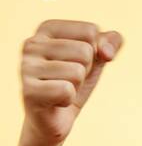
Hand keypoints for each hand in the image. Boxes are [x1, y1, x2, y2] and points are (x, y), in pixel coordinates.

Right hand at [20, 20, 123, 145]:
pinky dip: (68, 99)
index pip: (91, 31)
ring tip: (62, 88)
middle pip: (85, 51)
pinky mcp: (28, 90)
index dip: (95, 52)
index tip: (78, 62)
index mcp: (47, 28)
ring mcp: (26, 66)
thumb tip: (107, 52)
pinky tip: (55, 101)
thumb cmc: (75, 82)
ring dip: (76, 85)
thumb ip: (111, 42)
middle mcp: (32, 43)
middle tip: (69, 79)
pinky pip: (67, 91)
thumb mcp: (98, 58)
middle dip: (86, 70)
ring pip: (77, 71)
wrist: (55, 117)